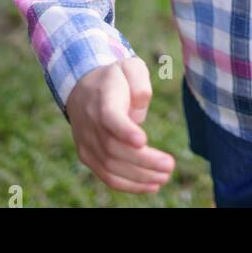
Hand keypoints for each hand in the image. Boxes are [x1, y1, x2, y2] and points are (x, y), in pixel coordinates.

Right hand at [66, 58, 175, 194]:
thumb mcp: (130, 66)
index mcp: (102, 99)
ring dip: (139, 176)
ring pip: (111, 166)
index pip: (109, 118)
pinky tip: (151, 185)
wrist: (82, 88)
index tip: (143, 140)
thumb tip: (139, 115)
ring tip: (164, 177)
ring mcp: (86, 142)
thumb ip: (139, 83)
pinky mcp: (87, 156)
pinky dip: (129, 185)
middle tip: (169, 166)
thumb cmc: (116, 78)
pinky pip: (106, 176)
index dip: (124, 131)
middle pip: (114, 148)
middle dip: (143, 160)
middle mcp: (90, 123)